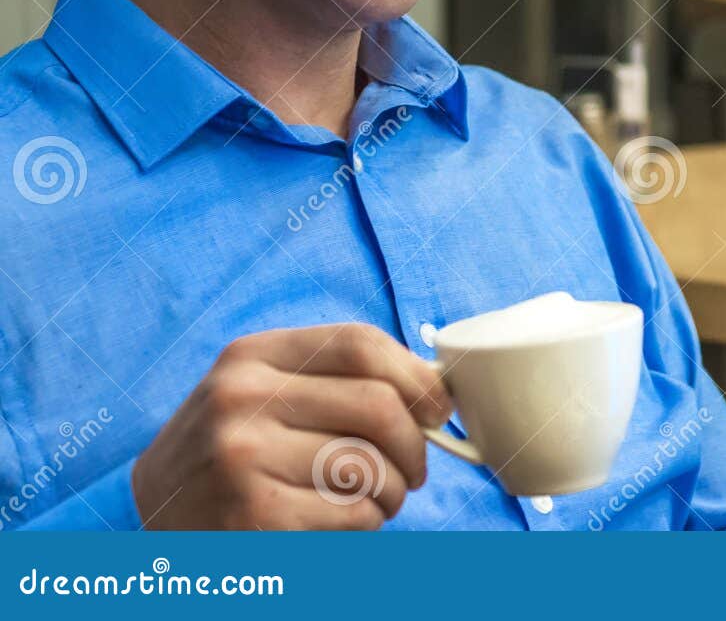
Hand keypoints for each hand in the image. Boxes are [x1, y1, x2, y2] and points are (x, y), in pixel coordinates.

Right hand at [132, 324, 451, 528]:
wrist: (144, 518)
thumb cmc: (230, 452)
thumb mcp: (262, 394)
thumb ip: (334, 379)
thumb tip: (436, 386)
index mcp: (251, 356)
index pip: (359, 342)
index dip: (416, 374)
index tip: (440, 406)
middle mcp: (241, 399)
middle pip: (377, 405)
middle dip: (415, 444)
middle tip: (415, 470)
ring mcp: (241, 457)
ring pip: (370, 466)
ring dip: (392, 492)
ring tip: (378, 499)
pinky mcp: (251, 516)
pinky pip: (352, 514)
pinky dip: (368, 523)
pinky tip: (348, 523)